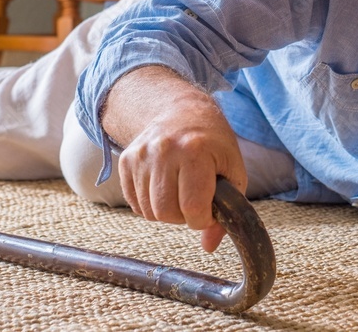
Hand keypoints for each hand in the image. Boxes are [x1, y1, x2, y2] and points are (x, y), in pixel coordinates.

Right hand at [102, 66, 246, 252]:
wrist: (181, 110)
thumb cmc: (212, 143)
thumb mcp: (232, 171)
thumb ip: (228, 211)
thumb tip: (208, 246)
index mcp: (195, 150)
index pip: (193, 207)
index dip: (203, 218)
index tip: (209, 209)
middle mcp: (163, 150)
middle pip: (165, 212)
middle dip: (183, 217)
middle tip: (193, 202)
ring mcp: (141, 154)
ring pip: (148, 212)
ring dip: (166, 212)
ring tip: (179, 192)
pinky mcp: (126, 160)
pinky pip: (134, 203)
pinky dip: (150, 204)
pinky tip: (163, 187)